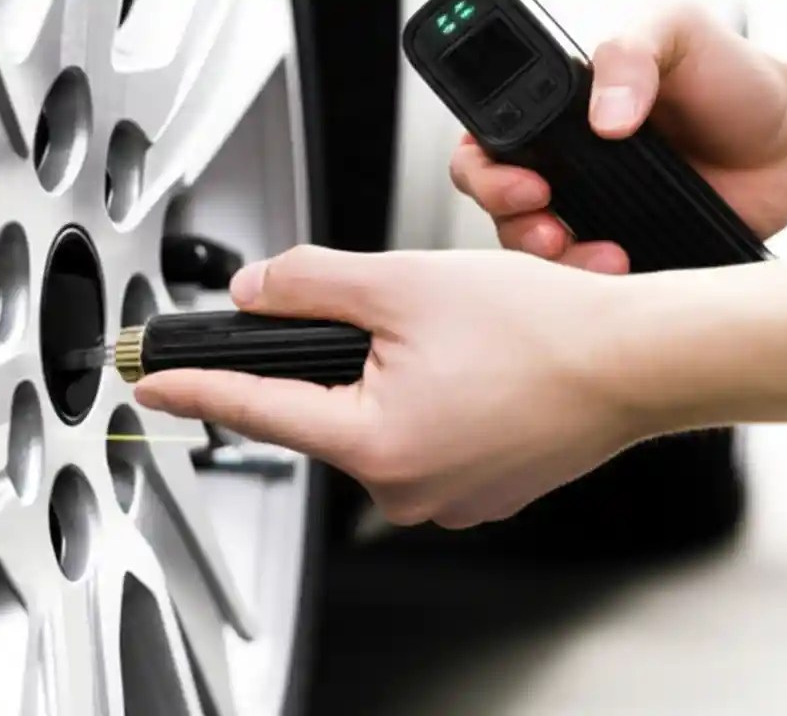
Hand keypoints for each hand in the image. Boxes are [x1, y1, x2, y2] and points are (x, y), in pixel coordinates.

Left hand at [134, 245, 644, 528]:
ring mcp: (444, 501)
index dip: (195, 387)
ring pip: (376, 429)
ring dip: (385, 386)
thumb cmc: (542, 330)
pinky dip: (427, 409)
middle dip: (332, 367)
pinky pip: (423, 447)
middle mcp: (404, 488)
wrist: (634, 363)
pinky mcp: (478, 495)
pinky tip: (467, 377)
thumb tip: (260, 290)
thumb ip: (313, 285)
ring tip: (448, 348)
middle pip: (322, 415)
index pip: (255, 409)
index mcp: (374, 441)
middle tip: (391, 323)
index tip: (153, 383)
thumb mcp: (405, 285)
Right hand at [449, 3, 786, 271]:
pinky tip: (622, 265)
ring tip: (601, 254)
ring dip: (551, 257)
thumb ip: (629, 54)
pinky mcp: (615, 244)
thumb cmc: (734, 78)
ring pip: (529, 245)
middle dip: (508, 217)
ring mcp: (585, 207)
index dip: (486, 166)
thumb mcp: (677, 33)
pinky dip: (589, 277)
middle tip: (547, 219)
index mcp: (556, 109)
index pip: (485, 137)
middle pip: (492, 199)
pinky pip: (578, 274)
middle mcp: (559, 159)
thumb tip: (603, 116)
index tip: (528, 179)